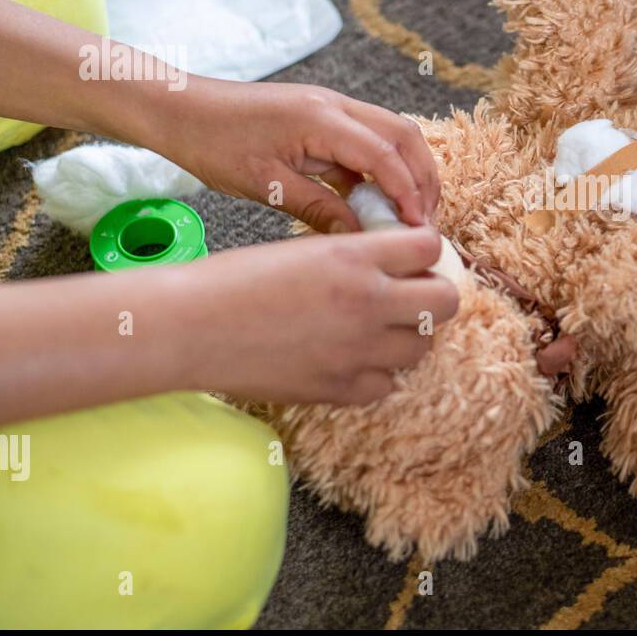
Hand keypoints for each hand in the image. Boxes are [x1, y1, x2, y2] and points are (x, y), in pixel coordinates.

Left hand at [149, 80, 439, 233]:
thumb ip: (318, 210)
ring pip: (392, 134)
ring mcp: (332, 107)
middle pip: (404, 136)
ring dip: (408, 172)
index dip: (408, 195)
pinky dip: (382, 170)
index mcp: (321, 118)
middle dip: (423, 180)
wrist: (180, 108)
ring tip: (409, 214)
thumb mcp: (265, 185)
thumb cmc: (212, 142)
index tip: (418, 230)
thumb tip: (360, 238)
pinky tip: (376, 203)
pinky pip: (368, 141)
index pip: (385, 156)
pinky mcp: (323, 118)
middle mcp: (335, 105)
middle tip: (425, 221)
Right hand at [188, 228, 459, 404]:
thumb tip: (392, 264)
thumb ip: (353, 256)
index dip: (422, 252)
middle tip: (405, 296)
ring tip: (374, 329)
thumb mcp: (302, 249)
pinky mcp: (341, 388)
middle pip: (445, 301)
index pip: (430, 247)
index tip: (410, 259)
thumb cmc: (234, 280)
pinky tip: (350, 360)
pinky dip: (376, 374)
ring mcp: (359, 350)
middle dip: (431, 296)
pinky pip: (387, 385)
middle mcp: (368, 301)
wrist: (190, 327)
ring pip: (422, 347)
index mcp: (355, 256)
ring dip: (406, 336)